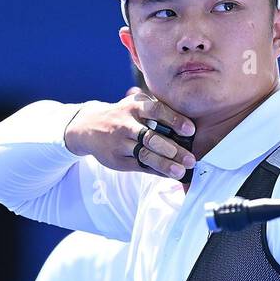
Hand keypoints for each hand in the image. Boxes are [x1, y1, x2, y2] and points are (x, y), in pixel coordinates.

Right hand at [64, 87, 197, 180]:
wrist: (88, 128)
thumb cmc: (123, 115)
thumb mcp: (135, 105)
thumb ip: (157, 111)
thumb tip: (188, 126)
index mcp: (134, 107)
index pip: (156, 111)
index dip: (174, 120)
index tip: (191, 130)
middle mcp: (125, 124)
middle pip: (151, 138)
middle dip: (173, 149)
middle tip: (191, 159)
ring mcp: (119, 143)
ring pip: (145, 155)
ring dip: (165, 164)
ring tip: (181, 171)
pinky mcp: (116, 160)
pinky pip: (139, 167)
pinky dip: (156, 171)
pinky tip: (170, 175)